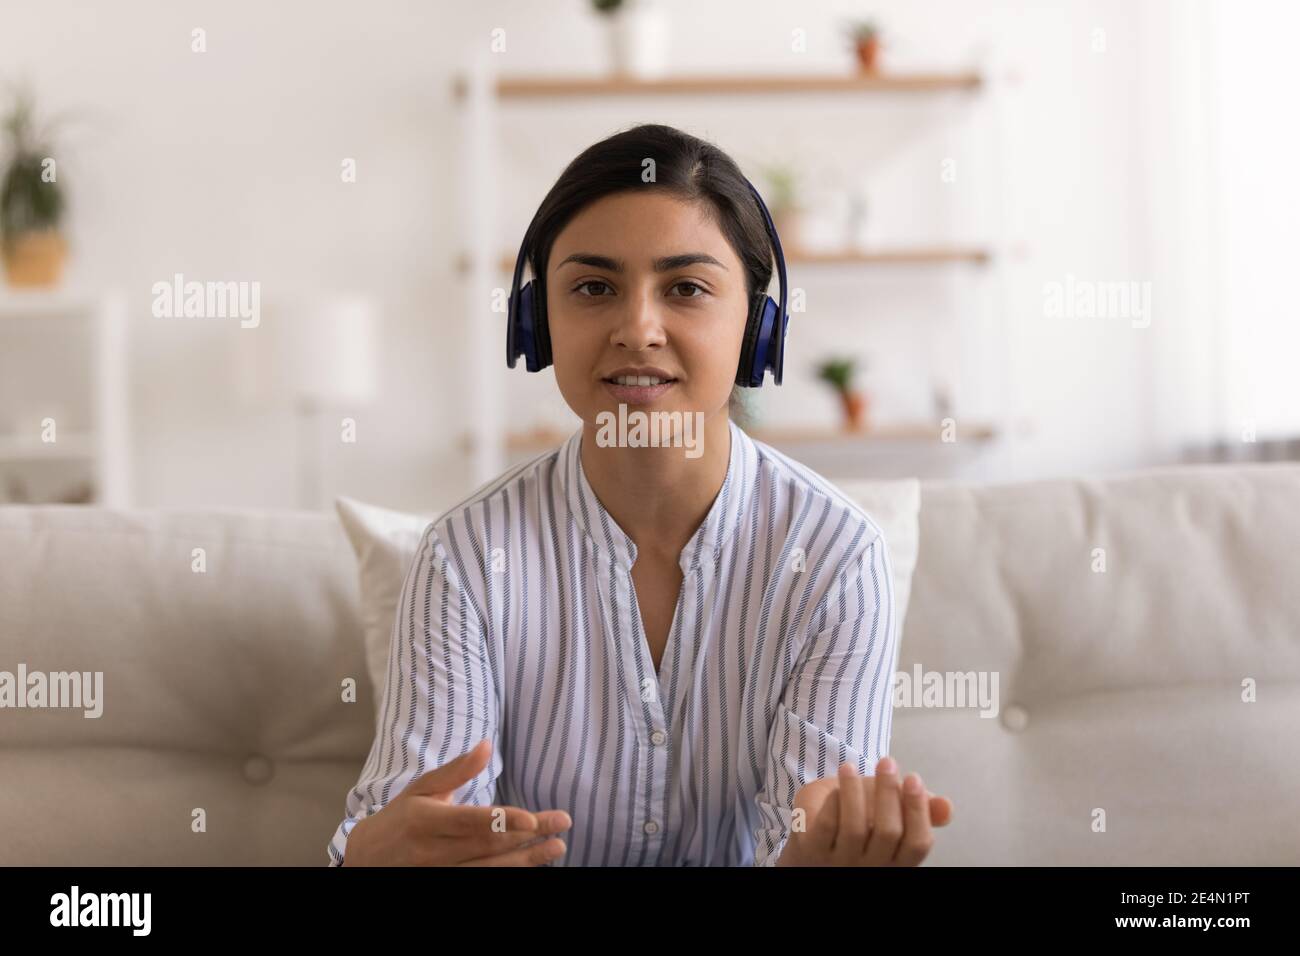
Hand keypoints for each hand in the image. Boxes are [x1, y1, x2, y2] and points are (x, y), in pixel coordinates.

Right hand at [342, 739, 571, 865]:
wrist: (369, 858)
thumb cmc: (401, 816)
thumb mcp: (422, 788)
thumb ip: (457, 770)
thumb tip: (487, 745)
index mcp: (427, 821)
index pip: (471, 822)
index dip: (503, 821)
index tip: (533, 819)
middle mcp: (434, 851)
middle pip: (489, 844)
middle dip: (529, 836)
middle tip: (561, 825)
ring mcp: (440, 872)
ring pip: (490, 868)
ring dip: (526, 860)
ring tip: (555, 848)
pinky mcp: (446, 882)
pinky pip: (482, 880)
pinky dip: (508, 872)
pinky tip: (531, 865)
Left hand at [776, 755, 951, 865]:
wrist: (813, 833)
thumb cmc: (860, 821)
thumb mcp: (892, 812)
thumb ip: (920, 810)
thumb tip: (946, 806)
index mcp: (896, 861)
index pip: (918, 844)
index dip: (918, 810)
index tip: (913, 777)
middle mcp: (871, 867)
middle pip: (888, 833)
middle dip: (888, 792)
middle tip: (887, 762)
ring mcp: (841, 862)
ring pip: (855, 829)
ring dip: (854, 791)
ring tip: (850, 766)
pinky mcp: (813, 852)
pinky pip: (825, 827)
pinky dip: (832, 803)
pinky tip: (835, 787)